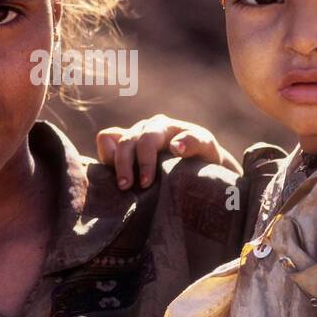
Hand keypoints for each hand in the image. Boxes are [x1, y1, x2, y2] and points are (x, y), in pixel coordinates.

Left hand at [96, 114, 241, 189]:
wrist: (209, 178)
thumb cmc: (169, 179)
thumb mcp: (142, 176)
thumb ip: (121, 168)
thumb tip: (106, 161)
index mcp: (133, 138)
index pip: (109, 139)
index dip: (110, 158)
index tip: (118, 183)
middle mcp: (150, 129)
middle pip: (128, 140)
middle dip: (124, 165)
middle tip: (127, 187)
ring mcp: (174, 129)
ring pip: (150, 136)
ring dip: (146, 159)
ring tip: (146, 182)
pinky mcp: (199, 136)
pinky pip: (189, 136)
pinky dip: (183, 143)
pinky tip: (178, 152)